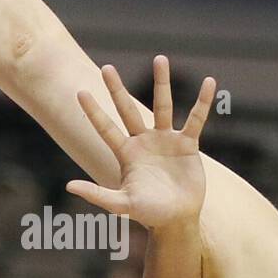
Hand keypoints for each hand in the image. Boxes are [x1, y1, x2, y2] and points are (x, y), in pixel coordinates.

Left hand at [66, 56, 212, 229]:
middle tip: (106, 68)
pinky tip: (209, 82)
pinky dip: (202, 102)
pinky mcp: (187, 144)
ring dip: (162, 83)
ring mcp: (166, 140)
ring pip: (163, 106)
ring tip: (160, 58)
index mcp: (126, 154)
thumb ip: (97, 195)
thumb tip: (68, 186)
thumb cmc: (149, 213)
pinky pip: (195, 119)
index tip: (80, 92)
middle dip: (117, 90)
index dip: (94, 112)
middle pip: (128, 110)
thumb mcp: (122, 204)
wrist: (177, 219)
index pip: (106, 129)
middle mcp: (143, 141)